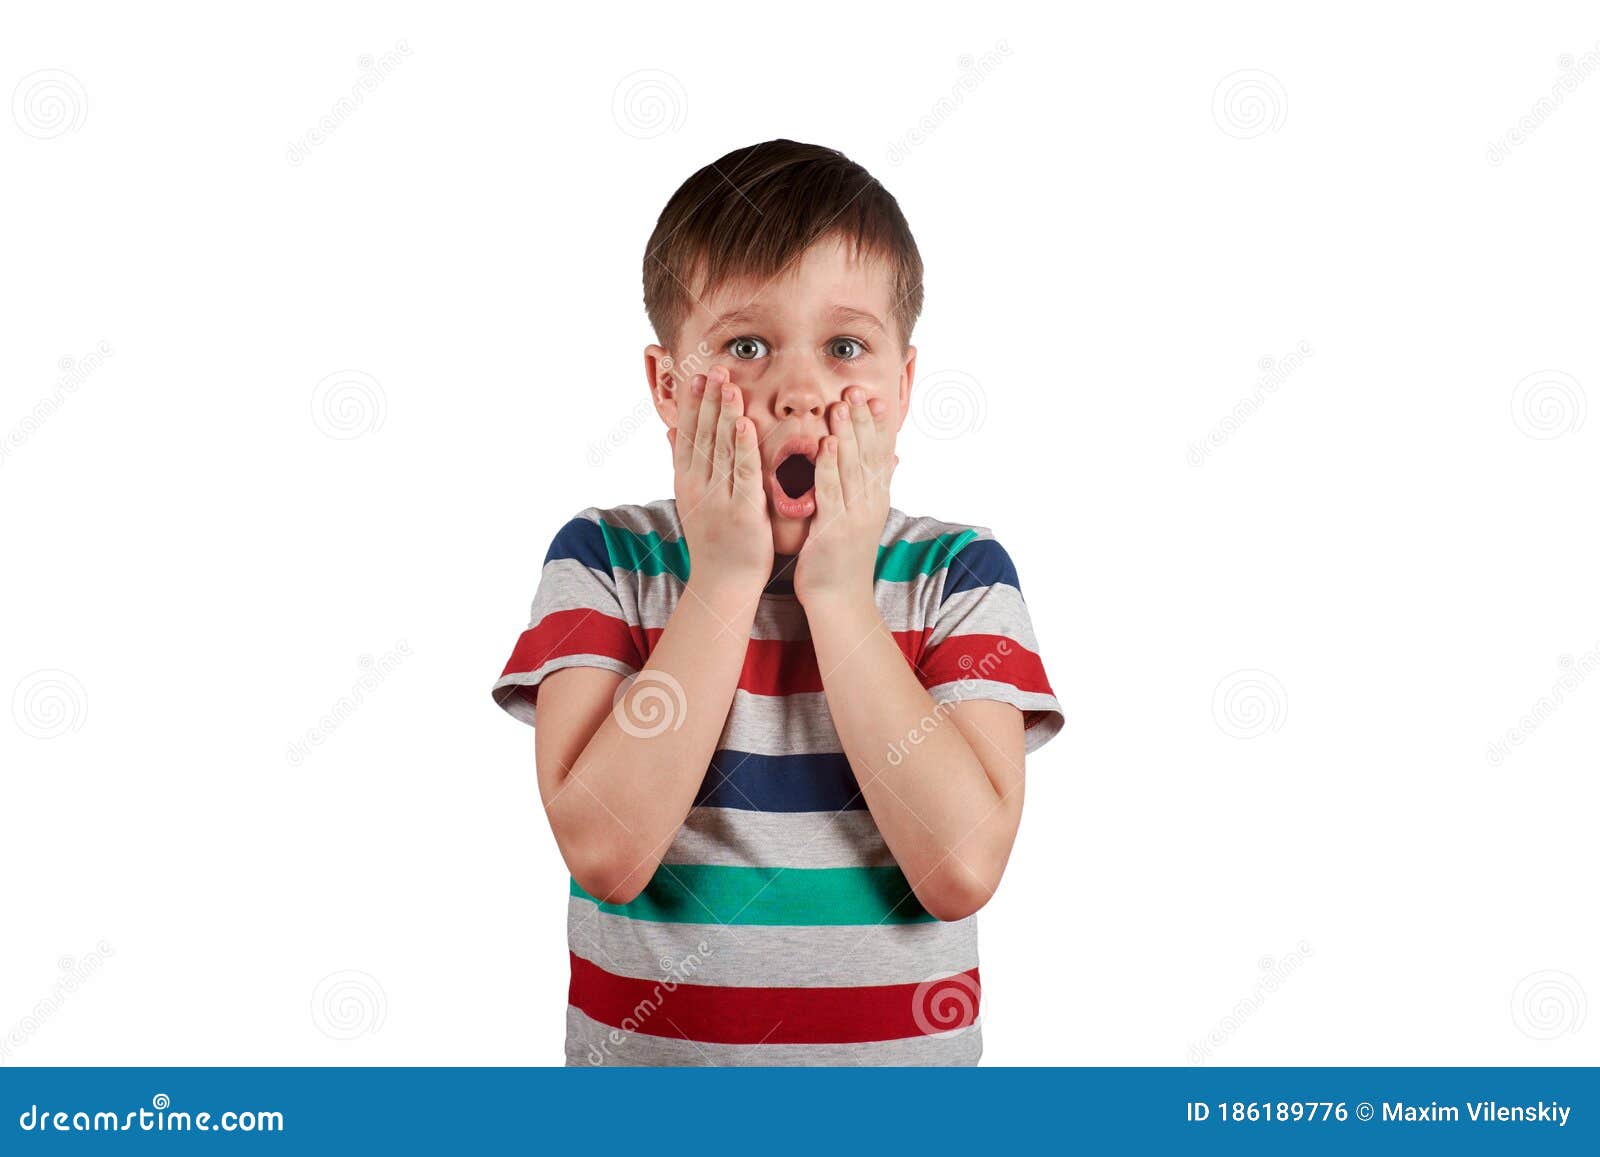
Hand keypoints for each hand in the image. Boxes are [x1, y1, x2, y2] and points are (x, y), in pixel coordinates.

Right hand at [667, 365, 772, 602]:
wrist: (723, 582)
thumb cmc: (714, 540)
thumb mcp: (691, 499)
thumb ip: (683, 464)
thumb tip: (669, 432)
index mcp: (686, 481)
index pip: (687, 434)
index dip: (692, 403)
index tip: (697, 374)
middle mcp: (698, 486)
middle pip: (702, 434)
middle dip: (708, 399)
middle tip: (713, 367)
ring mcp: (718, 497)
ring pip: (720, 448)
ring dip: (724, 413)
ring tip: (727, 383)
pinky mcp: (741, 510)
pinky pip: (742, 473)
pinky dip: (741, 447)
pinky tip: (743, 423)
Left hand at [794, 386, 896, 609]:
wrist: (839, 599)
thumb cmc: (842, 558)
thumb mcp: (861, 518)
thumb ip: (870, 487)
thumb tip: (891, 458)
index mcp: (875, 500)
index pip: (880, 455)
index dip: (877, 426)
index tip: (873, 397)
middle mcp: (870, 504)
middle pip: (869, 455)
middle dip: (863, 421)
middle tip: (857, 390)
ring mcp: (855, 516)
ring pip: (852, 467)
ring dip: (847, 435)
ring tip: (843, 406)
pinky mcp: (835, 529)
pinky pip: (832, 491)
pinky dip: (829, 465)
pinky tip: (825, 444)